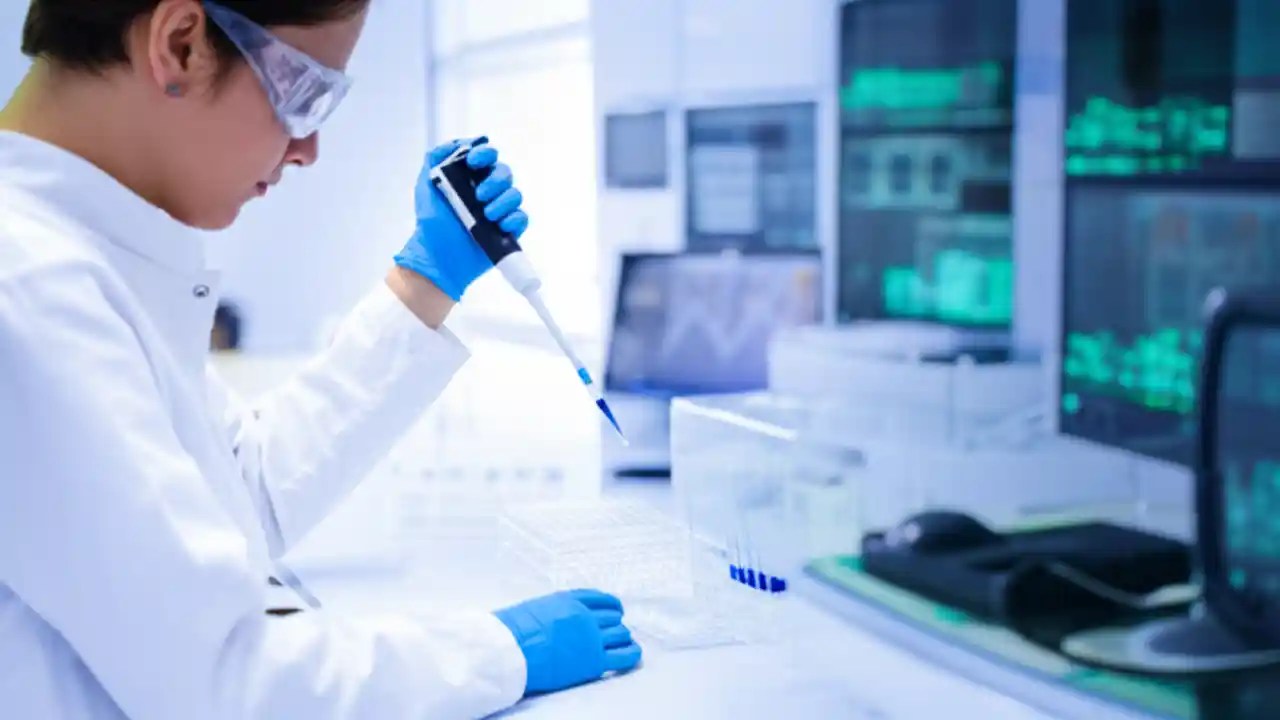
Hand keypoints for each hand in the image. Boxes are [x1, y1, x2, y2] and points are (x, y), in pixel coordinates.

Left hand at [393, 138, 529, 300]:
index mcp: (470, 177)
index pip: (486, 156)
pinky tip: (500, 225)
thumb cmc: (431, 223)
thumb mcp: (425, 186)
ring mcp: (499, 211)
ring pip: (515, 194)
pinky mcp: (508, 231)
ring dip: (503, 201)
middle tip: (479, 196)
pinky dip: (514, 219)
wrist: (437, 257)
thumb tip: (456, 143)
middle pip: (504, 173)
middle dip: (494, 181)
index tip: (473, 162)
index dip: (484, 154)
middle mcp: (488, 191)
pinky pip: (522, 218)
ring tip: (486, 215)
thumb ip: (435, 158)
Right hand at [494, 589, 642, 695]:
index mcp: (570, 600)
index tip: (615, 609)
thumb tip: (558, 618)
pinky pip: (623, 656)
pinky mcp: (594, 661)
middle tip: (616, 629)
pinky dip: (632, 653)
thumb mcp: (536, 607)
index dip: (610, 604)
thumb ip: (554, 609)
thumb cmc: (513, 630)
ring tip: (624, 640)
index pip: (599, 598)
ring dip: (623, 636)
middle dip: (615, 622)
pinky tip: (635, 652)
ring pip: (620, 633)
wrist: (511, 650)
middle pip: (611, 616)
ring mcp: (592, 638)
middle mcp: (585, 616)